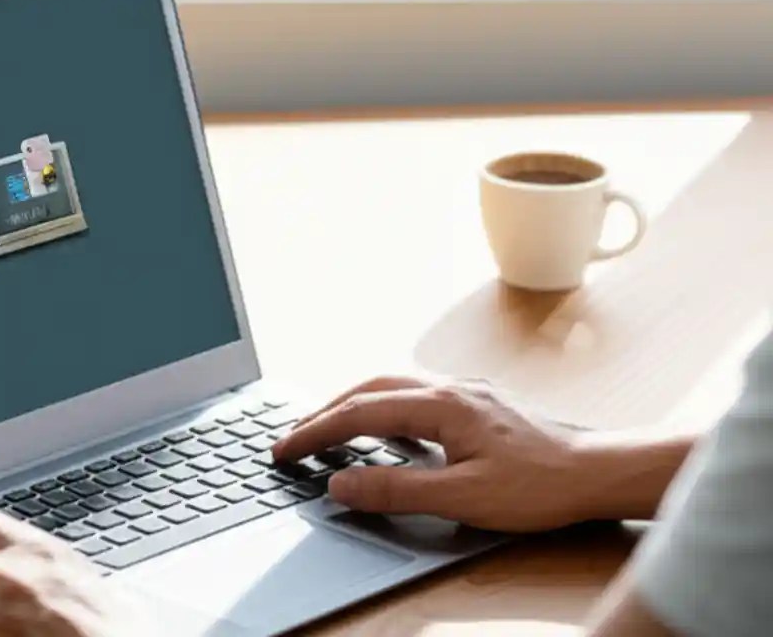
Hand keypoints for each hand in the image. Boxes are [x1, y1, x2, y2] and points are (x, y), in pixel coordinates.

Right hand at [272, 375, 593, 531]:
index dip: (315, 433)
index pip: (359, 414)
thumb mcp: (463, 497)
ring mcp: (464, 392)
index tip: (283, 450)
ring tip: (325, 429)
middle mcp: (448, 389)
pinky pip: (412, 394)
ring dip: (351, 404)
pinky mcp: (476, 404)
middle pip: (367, 389)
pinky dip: (380, 407)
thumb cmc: (541, 485)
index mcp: (440, 405)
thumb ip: (397, 488)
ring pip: (390, 386)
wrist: (600, 471)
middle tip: (292, 438)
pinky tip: (383, 427)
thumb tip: (342, 483)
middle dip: (324, 412)